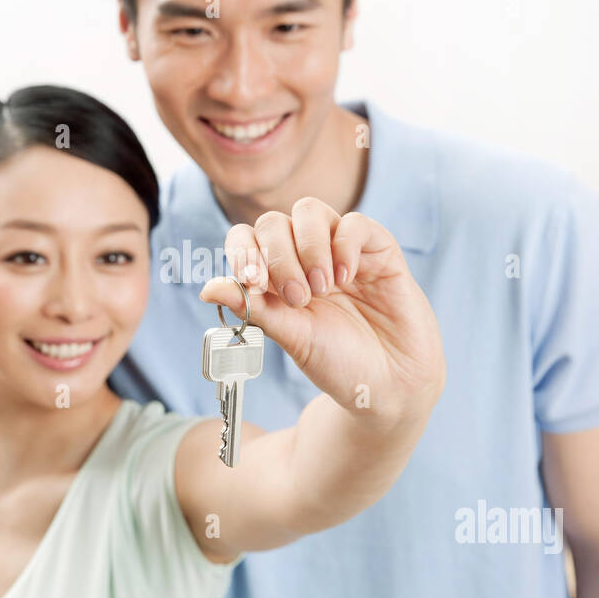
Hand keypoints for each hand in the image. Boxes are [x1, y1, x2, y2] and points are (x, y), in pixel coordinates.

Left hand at [199, 198, 444, 421]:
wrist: (391, 385)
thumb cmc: (340, 363)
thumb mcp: (292, 337)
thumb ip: (254, 309)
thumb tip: (207, 289)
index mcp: (278, 276)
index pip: (246, 239)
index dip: (243, 252)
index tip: (253, 282)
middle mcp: (307, 257)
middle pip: (273, 221)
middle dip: (278, 256)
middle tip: (297, 297)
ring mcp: (342, 251)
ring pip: (309, 211)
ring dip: (308, 247)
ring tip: (321, 288)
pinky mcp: (379, 251)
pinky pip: (355, 223)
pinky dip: (344, 245)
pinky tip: (346, 278)